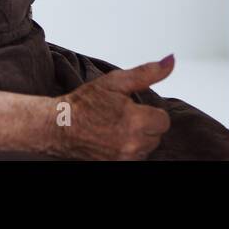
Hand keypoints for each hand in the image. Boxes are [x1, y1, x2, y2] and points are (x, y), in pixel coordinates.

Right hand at [46, 54, 174, 159]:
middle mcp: (131, 143)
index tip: (136, 108)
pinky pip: (134, 158)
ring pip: (146, 149)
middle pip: (156, 136)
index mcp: (134, 120)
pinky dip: (129, 150)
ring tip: (118, 128)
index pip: (164, 121)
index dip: (151, 112)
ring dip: (138, 139)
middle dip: (146, 125)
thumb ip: (147, 73)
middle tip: (125, 116)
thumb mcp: (116, 81)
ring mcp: (123, 158)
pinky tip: (115, 139)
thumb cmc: (84, 103)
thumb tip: (170, 62)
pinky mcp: (115, 166)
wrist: (59, 126)